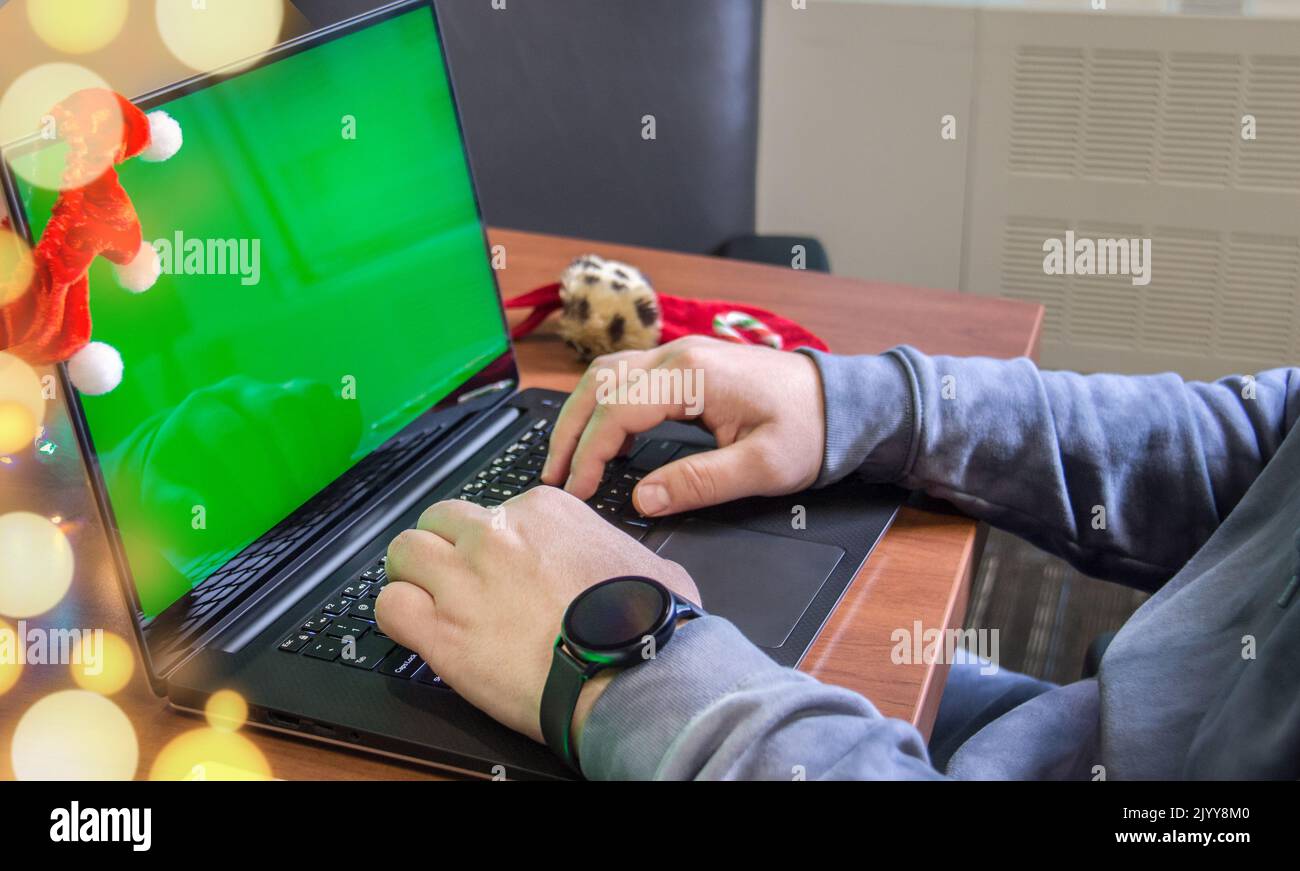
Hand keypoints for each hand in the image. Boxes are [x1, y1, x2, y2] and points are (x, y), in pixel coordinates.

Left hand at [375, 486, 698, 744]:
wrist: (633, 675)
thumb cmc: (645, 625)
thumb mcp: (644, 561)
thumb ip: (611, 547)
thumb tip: (613, 559)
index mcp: (544, 511)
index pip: (493, 509)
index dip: (494, 541)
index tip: (503, 567)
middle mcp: (497, 536)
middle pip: (439, 520)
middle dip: (444, 546)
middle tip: (456, 577)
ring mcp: (465, 581)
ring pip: (403, 552)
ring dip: (411, 574)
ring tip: (426, 597)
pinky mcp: (443, 632)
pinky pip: (389, 607)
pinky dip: (398, 616)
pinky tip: (417, 628)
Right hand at [542, 336, 826, 516]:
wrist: (843, 402)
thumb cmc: (810, 430)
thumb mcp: (761, 467)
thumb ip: (699, 483)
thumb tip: (644, 499)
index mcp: (692, 376)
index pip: (618, 411)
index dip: (591, 454)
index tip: (577, 490)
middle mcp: (679, 357)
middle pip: (599, 385)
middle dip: (569, 431)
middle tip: (553, 477)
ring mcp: (682, 357)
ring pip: (608, 376)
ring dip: (582, 415)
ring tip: (568, 459)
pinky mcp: (688, 367)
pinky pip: (629, 379)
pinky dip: (605, 407)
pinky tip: (608, 442)